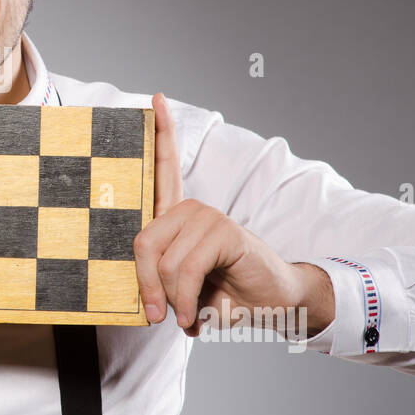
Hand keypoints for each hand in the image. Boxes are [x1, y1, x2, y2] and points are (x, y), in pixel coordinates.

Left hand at [132, 93, 333, 338]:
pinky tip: (196, 314)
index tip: (156, 97)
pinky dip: (186, 299)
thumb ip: (159, 278)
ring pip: (166, 262)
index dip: (160, 134)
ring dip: (173, 300)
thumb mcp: (181, 287)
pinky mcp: (225, 232)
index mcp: (179, 218)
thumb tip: (144, 295)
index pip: (165, 169)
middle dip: (147, 285)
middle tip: (158, 316)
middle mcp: (191, 210)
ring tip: (186, 316)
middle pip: (143, 241)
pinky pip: (187, 269)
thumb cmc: (222, 296)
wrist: (271, 306)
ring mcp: (208, 217)